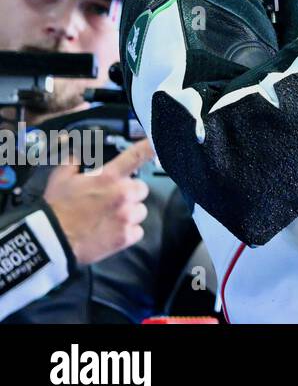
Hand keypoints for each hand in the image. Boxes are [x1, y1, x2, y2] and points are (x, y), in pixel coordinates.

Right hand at [43, 138, 153, 266]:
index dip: (151, 147)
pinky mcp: (127, 236)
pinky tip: (111, 232)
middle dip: (129, 193)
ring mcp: (127, 216)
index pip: (136, 156)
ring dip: (129, 213)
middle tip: (111, 200)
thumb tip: (77, 156)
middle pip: (141, 188)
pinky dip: (127, 232)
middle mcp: (123, 194)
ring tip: (109, 218)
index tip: (159, 144)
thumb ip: (73, 162)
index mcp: (109, 177)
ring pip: (140, 210)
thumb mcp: (60, 178)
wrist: (51, 241)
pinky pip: (137, 231)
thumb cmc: (56, 208)